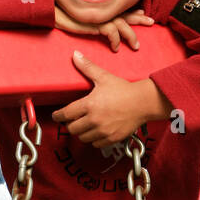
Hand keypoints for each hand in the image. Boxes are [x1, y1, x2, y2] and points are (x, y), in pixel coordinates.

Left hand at [51, 52, 168, 146]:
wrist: (143, 102)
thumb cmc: (124, 89)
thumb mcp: (104, 77)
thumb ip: (87, 67)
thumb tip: (75, 55)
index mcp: (89, 105)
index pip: (66, 114)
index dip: (58, 116)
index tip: (56, 116)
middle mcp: (94, 120)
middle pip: (72, 128)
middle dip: (70, 124)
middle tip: (72, 119)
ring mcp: (103, 131)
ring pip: (83, 138)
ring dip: (81, 132)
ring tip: (84, 125)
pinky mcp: (111, 138)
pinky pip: (95, 144)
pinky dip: (93, 139)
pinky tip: (96, 131)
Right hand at [53, 5, 153, 51]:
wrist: (54, 13)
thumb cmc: (67, 15)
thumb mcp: (85, 17)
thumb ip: (96, 19)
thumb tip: (103, 26)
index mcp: (103, 8)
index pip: (122, 9)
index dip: (134, 12)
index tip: (145, 15)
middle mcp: (104, 10)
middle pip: (127, 14)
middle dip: (140, 19)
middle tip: (151, 23)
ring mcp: (100, 16)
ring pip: (122, 25)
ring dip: (130, 36)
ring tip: (135, 46)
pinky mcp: (95, 23)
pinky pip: (110, 32)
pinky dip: (115, 41)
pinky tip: (115, 49)